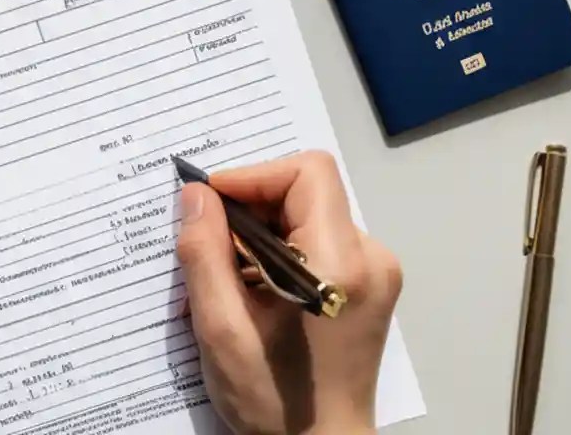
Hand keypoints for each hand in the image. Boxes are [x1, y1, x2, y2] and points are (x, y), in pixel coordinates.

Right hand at [176, 151, 401, 434]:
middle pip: (307, 193)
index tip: (210, 204)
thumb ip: (204, 253)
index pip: (307, 172)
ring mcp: (375, 274)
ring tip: (225, 278)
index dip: (253, 176)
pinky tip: (251, 291)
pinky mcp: (369, 288)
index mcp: (341, 263)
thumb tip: (195, 196)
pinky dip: (278, 253)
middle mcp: (371, 258)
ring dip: (260, 235)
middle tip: (207, 246)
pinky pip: (318, 244)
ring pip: (308, 218)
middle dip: (250, 210)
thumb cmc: (274, 398)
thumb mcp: (221, 328)